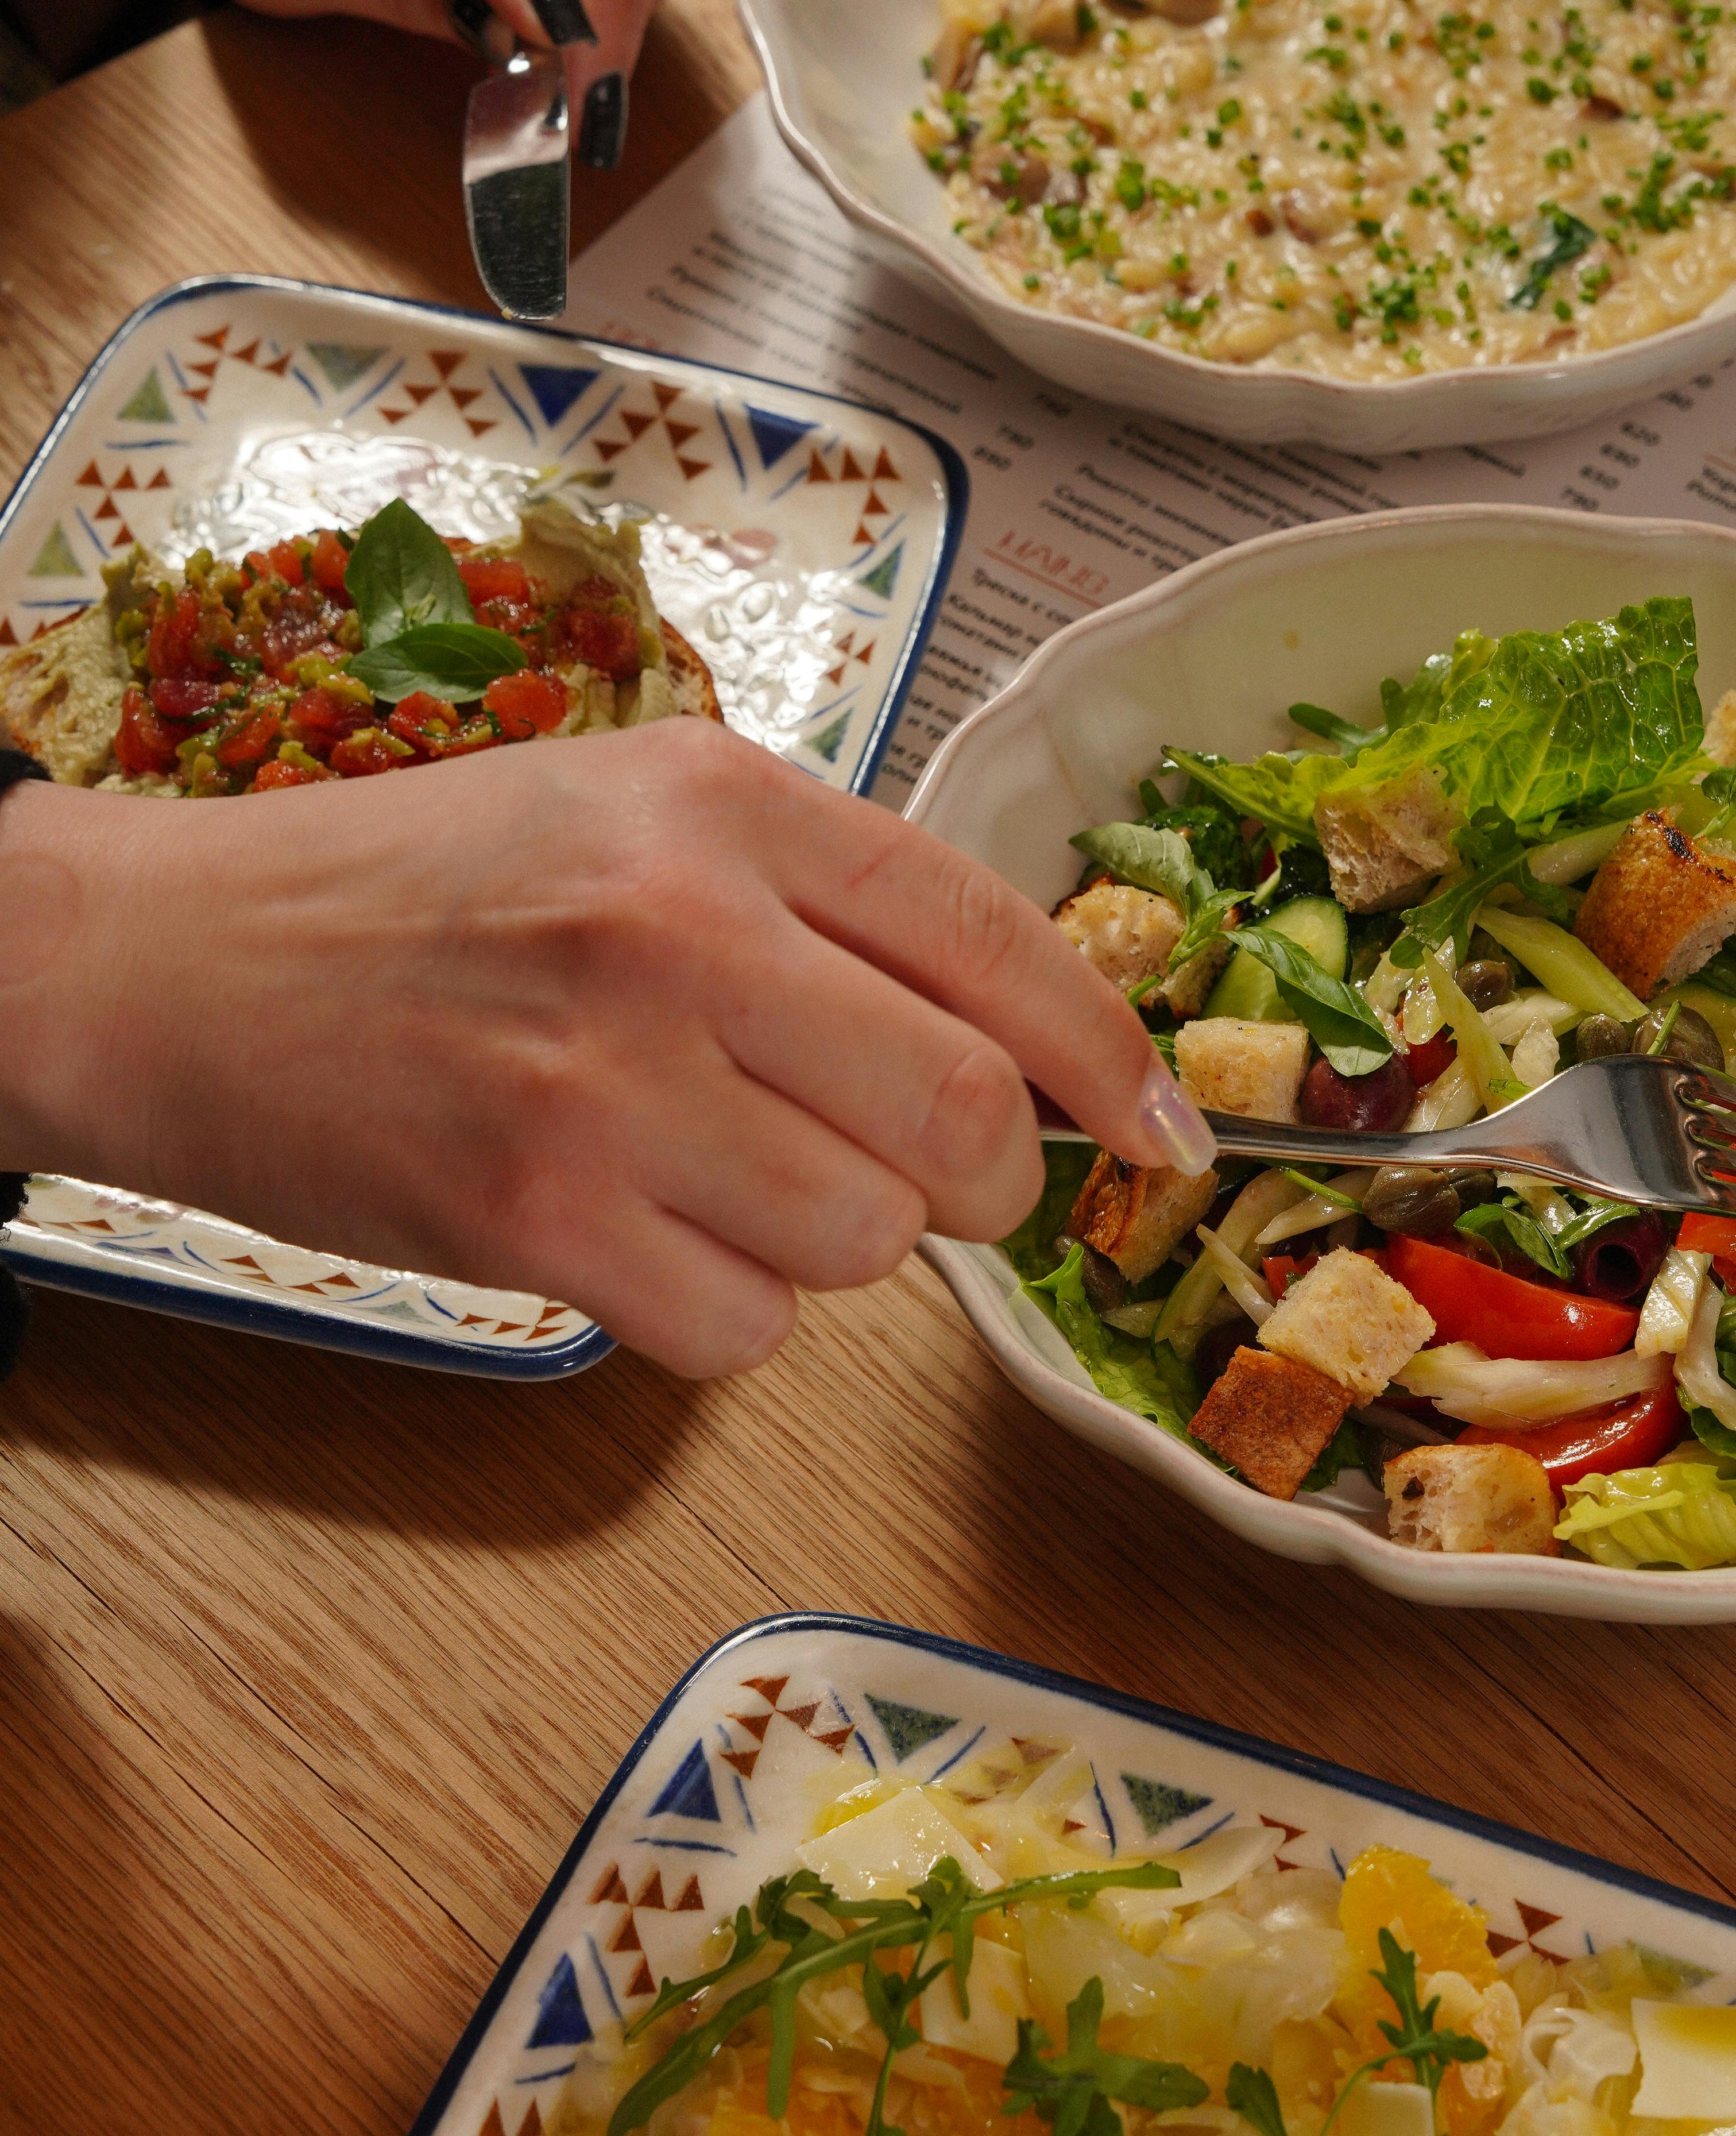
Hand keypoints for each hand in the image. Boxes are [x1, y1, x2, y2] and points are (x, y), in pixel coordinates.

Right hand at [0, 731, 1212, 1378]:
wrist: (177, 963)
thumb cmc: (424, 895)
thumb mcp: (639, 815)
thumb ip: (831, 904)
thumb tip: (1030, 1046)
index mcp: (728, 803)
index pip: (999, 942)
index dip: (1113, 1060)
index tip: (1159, 1136)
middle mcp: (682, 925)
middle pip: (964, 1121)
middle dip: (977, 1181)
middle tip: (905, 1171)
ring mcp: (607, 1077)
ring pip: (866, 1244)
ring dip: (829, 1245)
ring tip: (715, 1174)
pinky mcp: (535, 1215)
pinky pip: (746, 1332)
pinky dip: (722, 1313)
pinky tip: (638, 1236)